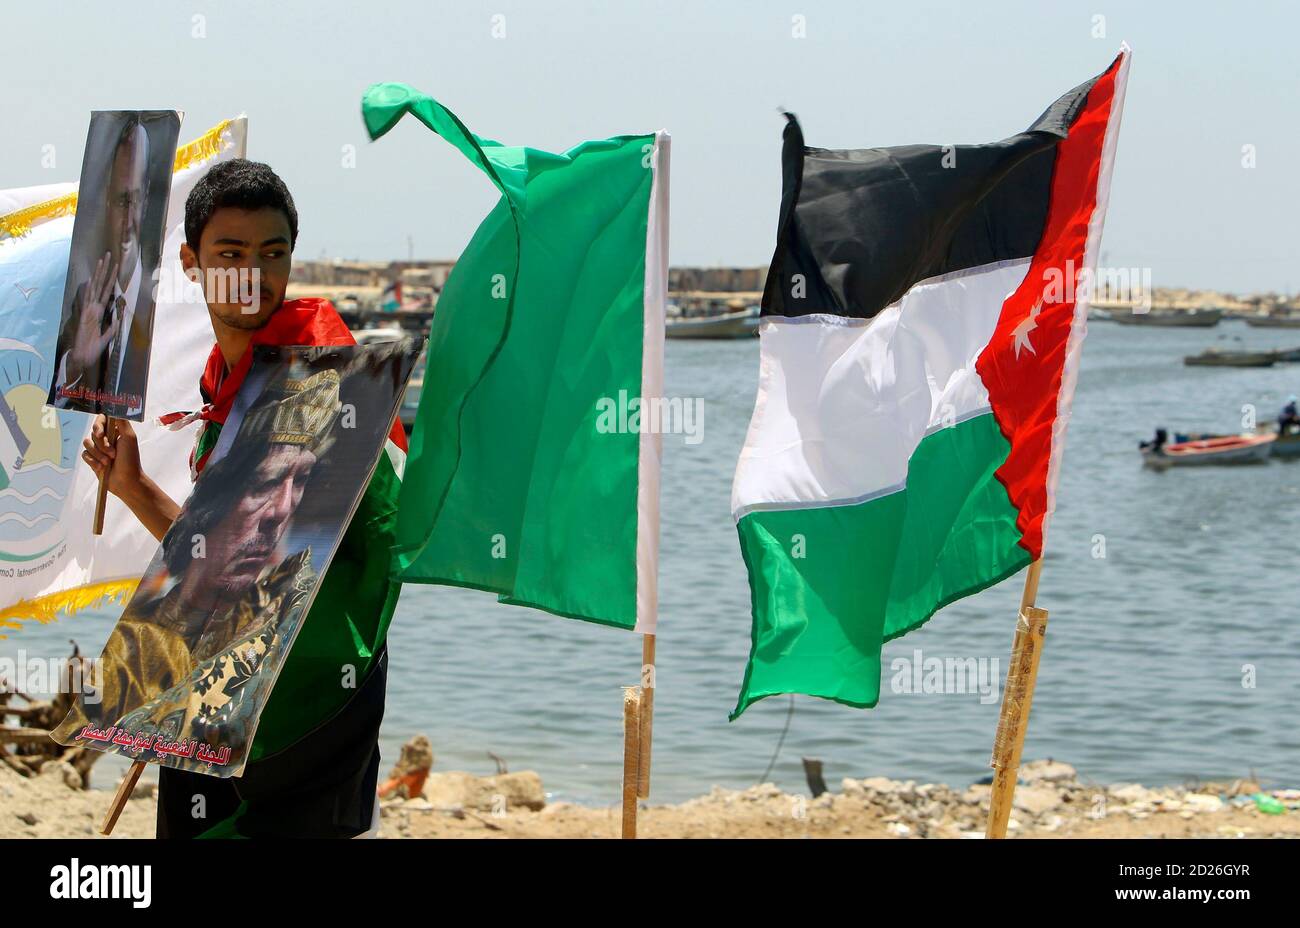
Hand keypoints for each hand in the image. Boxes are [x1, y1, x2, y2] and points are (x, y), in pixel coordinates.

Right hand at [66, 252, 119, 382]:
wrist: (82, 358)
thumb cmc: (93, 349)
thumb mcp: (107, 338)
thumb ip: (112, 329)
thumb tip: (118, 321)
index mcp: (99, 312)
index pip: (107, 292)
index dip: (111, 280)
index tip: (116, 267)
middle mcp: (93, 308)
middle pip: (101, 285)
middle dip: (105, 270)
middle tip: (109, 254)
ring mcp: (89, 310)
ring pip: (95, 288)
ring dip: (99, 274)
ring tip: (103, 259)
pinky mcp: (85, 315)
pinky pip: (88, 300)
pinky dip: (90, 290)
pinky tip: (92, 279)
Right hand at [81, 415, 145, 502]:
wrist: (126, 481)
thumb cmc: (130, 460)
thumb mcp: (129, 437)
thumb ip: (121, 421)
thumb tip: (114, 408)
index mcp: (117, 431)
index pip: (102, 419)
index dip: (98, 425)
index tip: (101, 433)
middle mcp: (107, 438)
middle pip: (93, 432)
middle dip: (101, 444)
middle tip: (113, 453)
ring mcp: (99, 449)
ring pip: (87, 443)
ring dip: (98, 454)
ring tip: (109, 462)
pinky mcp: (93, 459)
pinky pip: (84, 454)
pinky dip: (93, 461)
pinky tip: (101, 467)